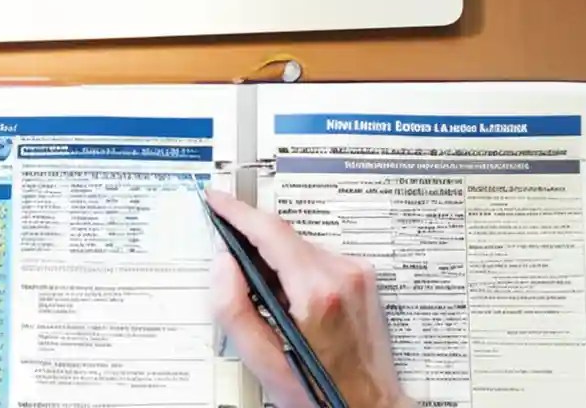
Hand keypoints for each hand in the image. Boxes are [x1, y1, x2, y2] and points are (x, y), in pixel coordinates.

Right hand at [207, 190, 409, 407]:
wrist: (369, 407)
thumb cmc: (319, 392)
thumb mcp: (262, 361)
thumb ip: (233, 308)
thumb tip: (223, 264)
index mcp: (317, 292)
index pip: (270, 232)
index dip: (238, 211)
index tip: (216, 199)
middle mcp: (343, 274)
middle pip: (285, 237)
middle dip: (253, 242)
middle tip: (231, 266)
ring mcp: (358, 274)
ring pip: (301, 247)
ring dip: (277, 261)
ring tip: (270, 302)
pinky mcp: (364, 278)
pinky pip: (318, 259)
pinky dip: (298, 270)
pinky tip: (294, 304)